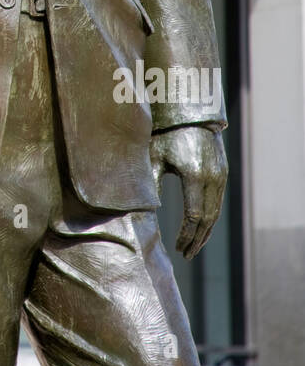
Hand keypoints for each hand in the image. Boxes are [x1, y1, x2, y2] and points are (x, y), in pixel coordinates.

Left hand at [150, 126, 227, 259]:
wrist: (189, 111)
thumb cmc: (164, 134)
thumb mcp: (153, 158)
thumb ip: (150, 185)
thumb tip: (142, 216)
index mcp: (194, 175)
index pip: (194, 216)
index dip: (186, 236)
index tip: (176, 249)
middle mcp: (213, 177)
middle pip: (209, 219)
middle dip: (197, 240)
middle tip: (186, 255)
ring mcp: (221, 174)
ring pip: (217, 212)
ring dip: (206, 232)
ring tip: (193, 247)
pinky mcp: (223, 172)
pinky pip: (219, 201)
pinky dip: (210, 218)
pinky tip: (200, 226)